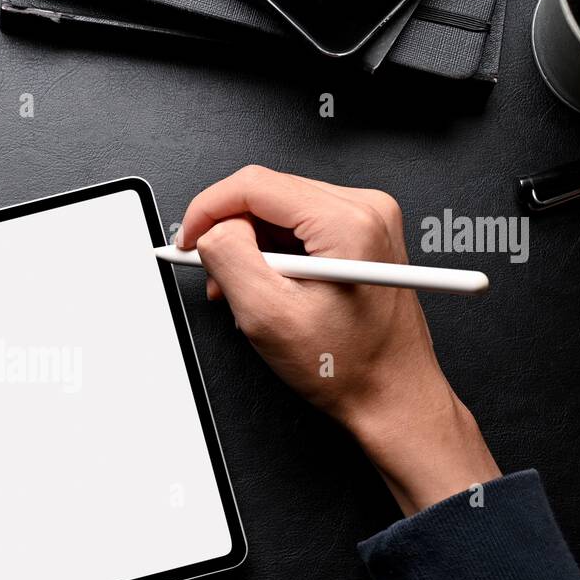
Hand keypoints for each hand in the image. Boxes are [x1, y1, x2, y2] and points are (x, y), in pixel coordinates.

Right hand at [178, 165, 499, 513]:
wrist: (392, 395)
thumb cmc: (350, 367)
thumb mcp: (269, 316)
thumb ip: (230, 259)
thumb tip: (212, 230)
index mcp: (348, 222)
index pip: (254, 185)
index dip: (208, 210)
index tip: (187, 241)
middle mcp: (365, 209)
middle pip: (267, 194)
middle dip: (229, 233)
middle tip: (215, 277)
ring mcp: (367, 220)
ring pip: (279, 210)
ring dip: (249, 247)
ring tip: (246, 291)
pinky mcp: (362, 235)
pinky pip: (298, 227)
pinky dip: (272, 254)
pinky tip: (271, 287)